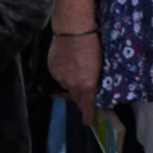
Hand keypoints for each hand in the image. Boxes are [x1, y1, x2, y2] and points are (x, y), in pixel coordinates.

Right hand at [49, 0, 101, 117]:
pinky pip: (59, 76)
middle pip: (76, 97)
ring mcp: (60, 77)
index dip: (86, 115)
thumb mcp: (100, 66)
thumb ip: (96, 81)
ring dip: (72, 83)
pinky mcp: (52, 69)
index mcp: (87, 86)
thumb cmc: (93, 47)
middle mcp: (72, 85)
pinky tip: (68, 64)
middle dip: (80, 97)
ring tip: (77, 71)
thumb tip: (95, 89)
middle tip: (85, 90)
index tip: (86, 121)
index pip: (86, 106)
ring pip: (67, 86)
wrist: (73, 31)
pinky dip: (64, 74)